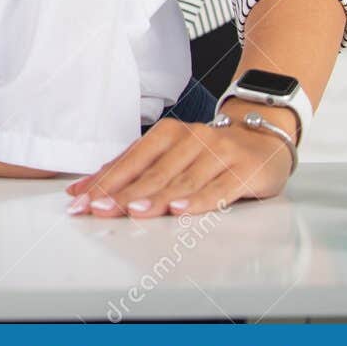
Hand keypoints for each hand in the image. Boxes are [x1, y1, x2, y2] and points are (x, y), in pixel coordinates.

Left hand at [64, 115, 295, 217]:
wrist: (264, 137)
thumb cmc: (210, 153)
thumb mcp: (170, 154)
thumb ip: (132, 170)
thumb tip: (84, 188)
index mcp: (167, 134)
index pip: (130, 160)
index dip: (105, 181)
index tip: (81, 201)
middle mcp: (191, 139)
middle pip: (152, 172)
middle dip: (122, 193)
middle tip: (98, 210)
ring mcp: (219, 153)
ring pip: (182, 180)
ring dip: (156, 198)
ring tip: (134, 211)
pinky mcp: (245, 169)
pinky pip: (219, 189)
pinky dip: (199, 200)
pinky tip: (181, 210)